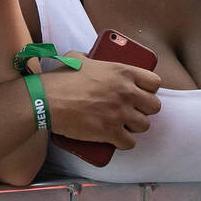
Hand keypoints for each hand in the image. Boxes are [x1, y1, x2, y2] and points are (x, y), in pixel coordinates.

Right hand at [41, 55, 162, 148]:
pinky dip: (124, 143)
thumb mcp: (79, 58)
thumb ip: (92, 58)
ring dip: (134, 127)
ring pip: (144, 126)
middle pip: (154, 106)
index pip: (155, 82)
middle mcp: (126, 92)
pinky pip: (130, 143)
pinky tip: (117, 139)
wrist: (45, 100)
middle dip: (145, 110)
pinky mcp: (110, 132)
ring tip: (124, 125)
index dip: (150, 89)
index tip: (142, 93)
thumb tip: (92, 58)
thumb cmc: (59, 79)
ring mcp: (120, 113)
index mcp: (123, 72)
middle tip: (132, 111)